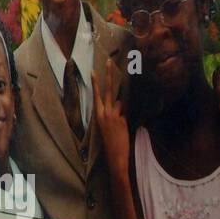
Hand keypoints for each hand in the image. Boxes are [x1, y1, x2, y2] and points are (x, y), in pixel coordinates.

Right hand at [92, 61, 131, 192]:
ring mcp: (114, 116)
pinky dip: (126, 115)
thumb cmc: (110, 142)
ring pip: (119, 102)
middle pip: (107, 90)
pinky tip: (123, 125)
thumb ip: (113, 112)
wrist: (115, 156)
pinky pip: (126, 112)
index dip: (96, 83)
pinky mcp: (123, 120)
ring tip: (119, 117)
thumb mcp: (108, 126)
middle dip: (109, 75)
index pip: (97, 95)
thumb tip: (119, 102)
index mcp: (98, 115)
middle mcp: (105, 113)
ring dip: (121, 107)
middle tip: (109, 61)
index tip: (93, 71)